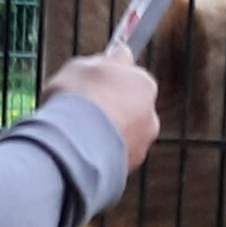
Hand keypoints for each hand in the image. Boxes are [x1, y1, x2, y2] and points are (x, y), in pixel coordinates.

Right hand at [44, 49, 159, 171]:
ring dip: (104, 135)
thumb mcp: (84, 65)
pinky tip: (78, 153)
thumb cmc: (78, 99)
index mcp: (144, 84)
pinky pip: (111, 159)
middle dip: (110, 110)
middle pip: (129, 109)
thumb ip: (105, 61)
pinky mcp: (126, 171)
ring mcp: (140, 147)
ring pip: (121, 137)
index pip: (131, 77)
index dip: (109, 80)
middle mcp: (151, 117)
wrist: (74, 146)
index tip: (93, 82)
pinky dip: (99, 156)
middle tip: (82, 110)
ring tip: (76, 135)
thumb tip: (119, 55)